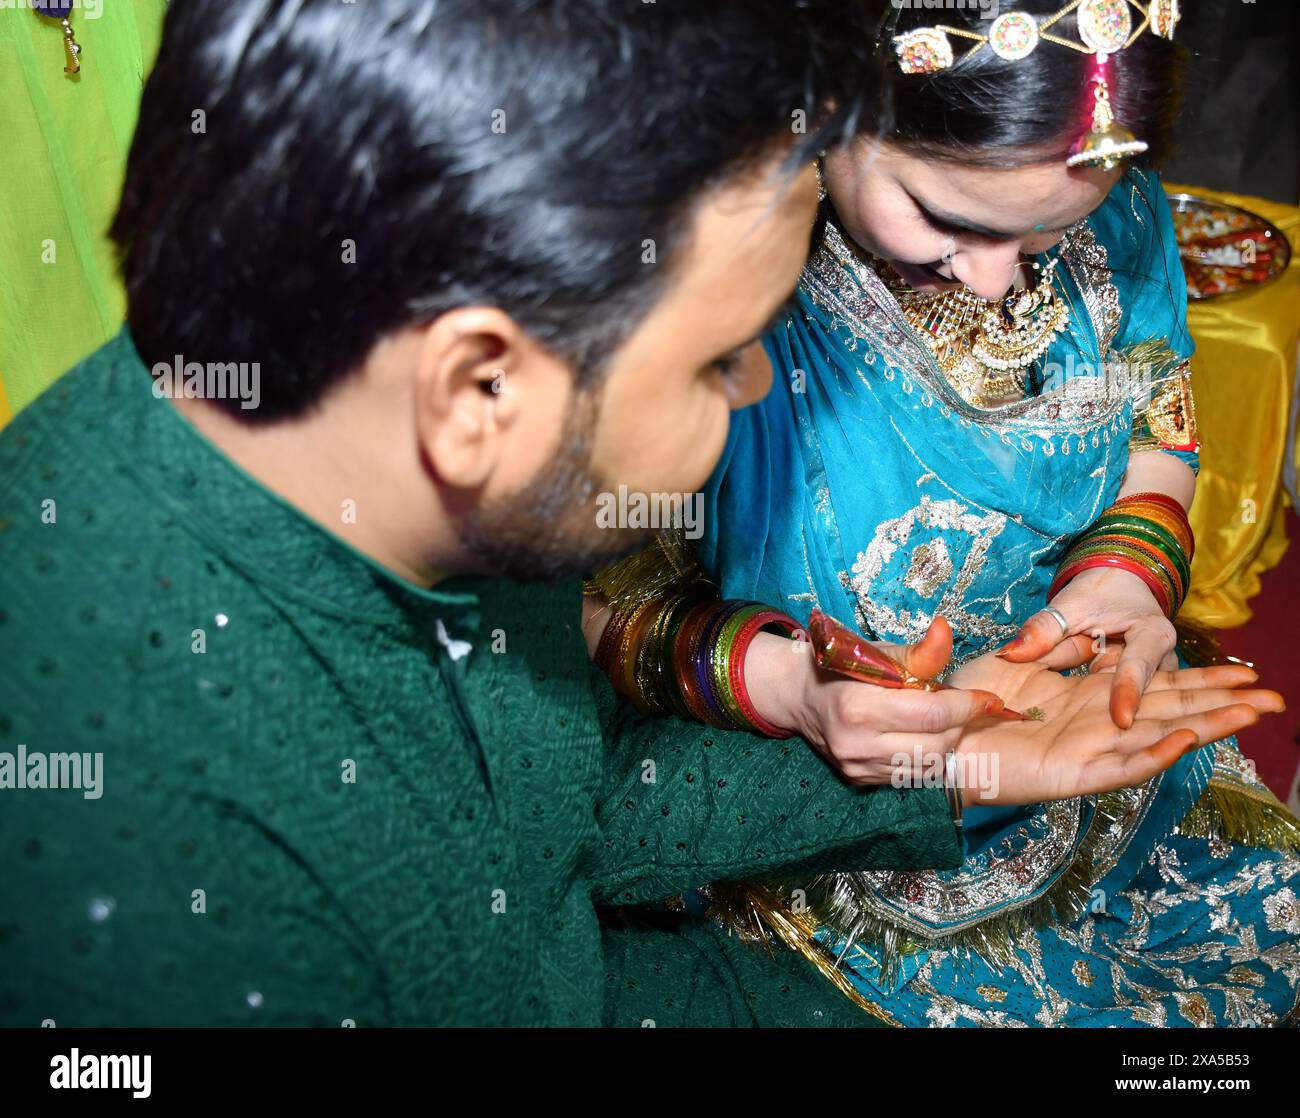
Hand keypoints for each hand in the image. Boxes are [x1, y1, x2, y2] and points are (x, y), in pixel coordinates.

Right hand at [745, 617, 1013, 783]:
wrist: (801, 695)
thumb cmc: (844, 665)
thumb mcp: (879, 652)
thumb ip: (919, 652)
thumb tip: (946, 630)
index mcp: (860, 707)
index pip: (932, 714)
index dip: (967, 705)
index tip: (988, 698)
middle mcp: (857, 744)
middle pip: (936, 746)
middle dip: (959, 725)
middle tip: (962, 707)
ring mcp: (858, 768)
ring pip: (927, 766)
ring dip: (946, 743)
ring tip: (943, 721)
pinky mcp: (860, 781)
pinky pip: (911, 776)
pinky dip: (926, 757)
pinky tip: (923, 737)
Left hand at [947, 652, 1282, 804]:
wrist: (926, 740)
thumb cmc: (960, 701)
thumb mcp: (1005, 659)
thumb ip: (1038, 643)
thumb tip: (1075, 630)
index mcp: (1084, 692)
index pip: (1152, 682)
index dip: (1194, 677)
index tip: (1236, 670)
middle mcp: (1095, 722)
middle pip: (1172, 709)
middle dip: (1221, 701)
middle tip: (1273, 697)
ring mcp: (1087, 750)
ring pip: (1158, 737)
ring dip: (1205, 725)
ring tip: (1253, 714)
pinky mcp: (1071, 775)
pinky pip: (1120, 766)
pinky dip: (1153, 751)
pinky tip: (1186, 736)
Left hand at [997, 567, 1175, 727]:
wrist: (1115, 586)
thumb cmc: (1096, 594)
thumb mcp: (1069, 605)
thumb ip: (1043, 629)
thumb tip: (1010, 655)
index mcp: (1153, 634)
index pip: (1139, 666)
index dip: (1129, 691)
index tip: (1121, 720)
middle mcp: (1162, 660)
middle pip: (1140, 690)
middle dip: (1115, 708)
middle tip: (1088, 728)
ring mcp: (1154, 677)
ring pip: (1128, 700)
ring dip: (1102, 709)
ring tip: (1076, 728)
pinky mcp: (1139, 689)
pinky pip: (1116, 701)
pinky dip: (1095, 707)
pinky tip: (1073, 725)